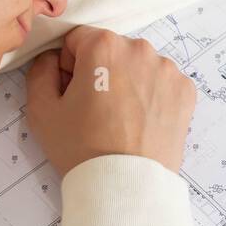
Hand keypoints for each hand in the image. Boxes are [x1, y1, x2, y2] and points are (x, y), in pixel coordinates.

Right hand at [26, 25, 195, 175]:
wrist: (126, 186)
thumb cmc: (83, 148)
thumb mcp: (42, 110)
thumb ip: (40, 71)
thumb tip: (51, 59)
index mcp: (104, 46)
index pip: (79, 39)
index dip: (70, 65)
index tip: (73, 92)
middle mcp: (140, 49)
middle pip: (111, 50)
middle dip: (101, 71)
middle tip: (96, 110)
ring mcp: (167, 69)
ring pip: (138, 66)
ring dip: (128, 82)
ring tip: (121, 119)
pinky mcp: (185, 90)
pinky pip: (162, 83)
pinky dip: (152, 96)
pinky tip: (141, 122)